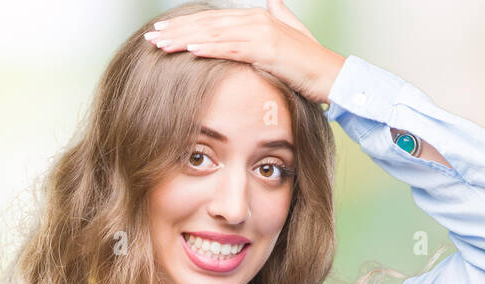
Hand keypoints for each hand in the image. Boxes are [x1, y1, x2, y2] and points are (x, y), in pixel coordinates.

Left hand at [144, 0, 346, 104]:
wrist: (333, 76)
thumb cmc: (310, 63)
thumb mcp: (291, 35)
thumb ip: (280, 15)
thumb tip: (273, 0)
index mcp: (257, 18)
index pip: (213, 21)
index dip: (187, 25)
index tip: (163, 31)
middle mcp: (256, 21)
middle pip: (208, 25)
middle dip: (178, 31)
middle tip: (152, 37)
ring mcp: (261, 34)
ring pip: (214, 35)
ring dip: (185, 40)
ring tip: (161, 45)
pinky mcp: (266, 50)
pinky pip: (232, 49)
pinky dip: (210, 49)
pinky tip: (190, 51)